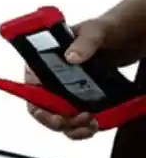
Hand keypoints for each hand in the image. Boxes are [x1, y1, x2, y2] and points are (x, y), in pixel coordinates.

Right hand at [24, 17, 137, 139]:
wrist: (127, 36)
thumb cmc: (104, 29)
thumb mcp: (94, 32)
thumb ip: (83, 43)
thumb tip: (71, 57)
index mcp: (42, 65)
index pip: (31, 94)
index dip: (40, 110)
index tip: (57, 117)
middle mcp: (49, 82)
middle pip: (45, 112)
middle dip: (61, 122)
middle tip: (81, 119)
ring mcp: (65, 93)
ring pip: (60, 121)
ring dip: (74, 128)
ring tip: (91, 124)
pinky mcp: (81, 100)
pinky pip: (76, 121)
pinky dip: (84, 128)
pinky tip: (97, 124)